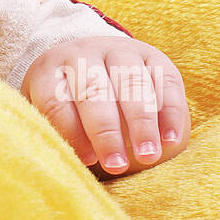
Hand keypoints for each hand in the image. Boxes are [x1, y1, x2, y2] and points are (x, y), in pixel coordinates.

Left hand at [22, 36, 189, 176]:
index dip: (71, 131)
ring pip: (132, 82)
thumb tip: (60, 169)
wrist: (93, 64)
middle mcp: (83, 54)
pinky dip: (169, 111)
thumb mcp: (50, 115)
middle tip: (117, 165)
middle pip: (94, 90)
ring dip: (141, 122)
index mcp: (49, 69)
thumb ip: (52, 136)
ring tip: (148, 155)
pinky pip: (165, 80)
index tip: (87, 160)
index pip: (56, 100)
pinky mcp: (152, 55)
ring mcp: (119, 50)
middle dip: (106, 131)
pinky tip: (170, 139)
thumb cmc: (67, 106)